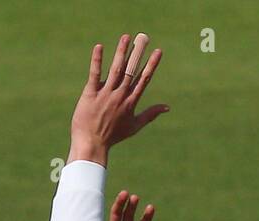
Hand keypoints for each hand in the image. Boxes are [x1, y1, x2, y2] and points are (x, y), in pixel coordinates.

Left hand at [68, 33, 167, 165]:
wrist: (91, 144)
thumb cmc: (113, 136)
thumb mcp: (135, 126)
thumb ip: (150, 114)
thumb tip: (167, 107)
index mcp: (131, 102)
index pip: (144, 79)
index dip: (152, 64)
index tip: (158, 51)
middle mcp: (120, 96)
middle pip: (131, 70)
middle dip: (138, 53)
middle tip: (144, 37)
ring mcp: (105, 94)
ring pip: (115, 69)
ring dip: (121, 52)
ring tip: (126, 37)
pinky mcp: (90, 93)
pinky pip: (94, 74)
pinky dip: (97, 60)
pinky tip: (99, 47)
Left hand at [105, 190, 154, 220]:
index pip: (102, 217)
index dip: (104, 207)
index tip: (103, 196)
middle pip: (117, 213)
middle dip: (120, 203)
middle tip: (124, 194)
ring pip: (129, 217)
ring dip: (132, 207)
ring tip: (134, 198)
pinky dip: (146, 217)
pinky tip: (150, 207)